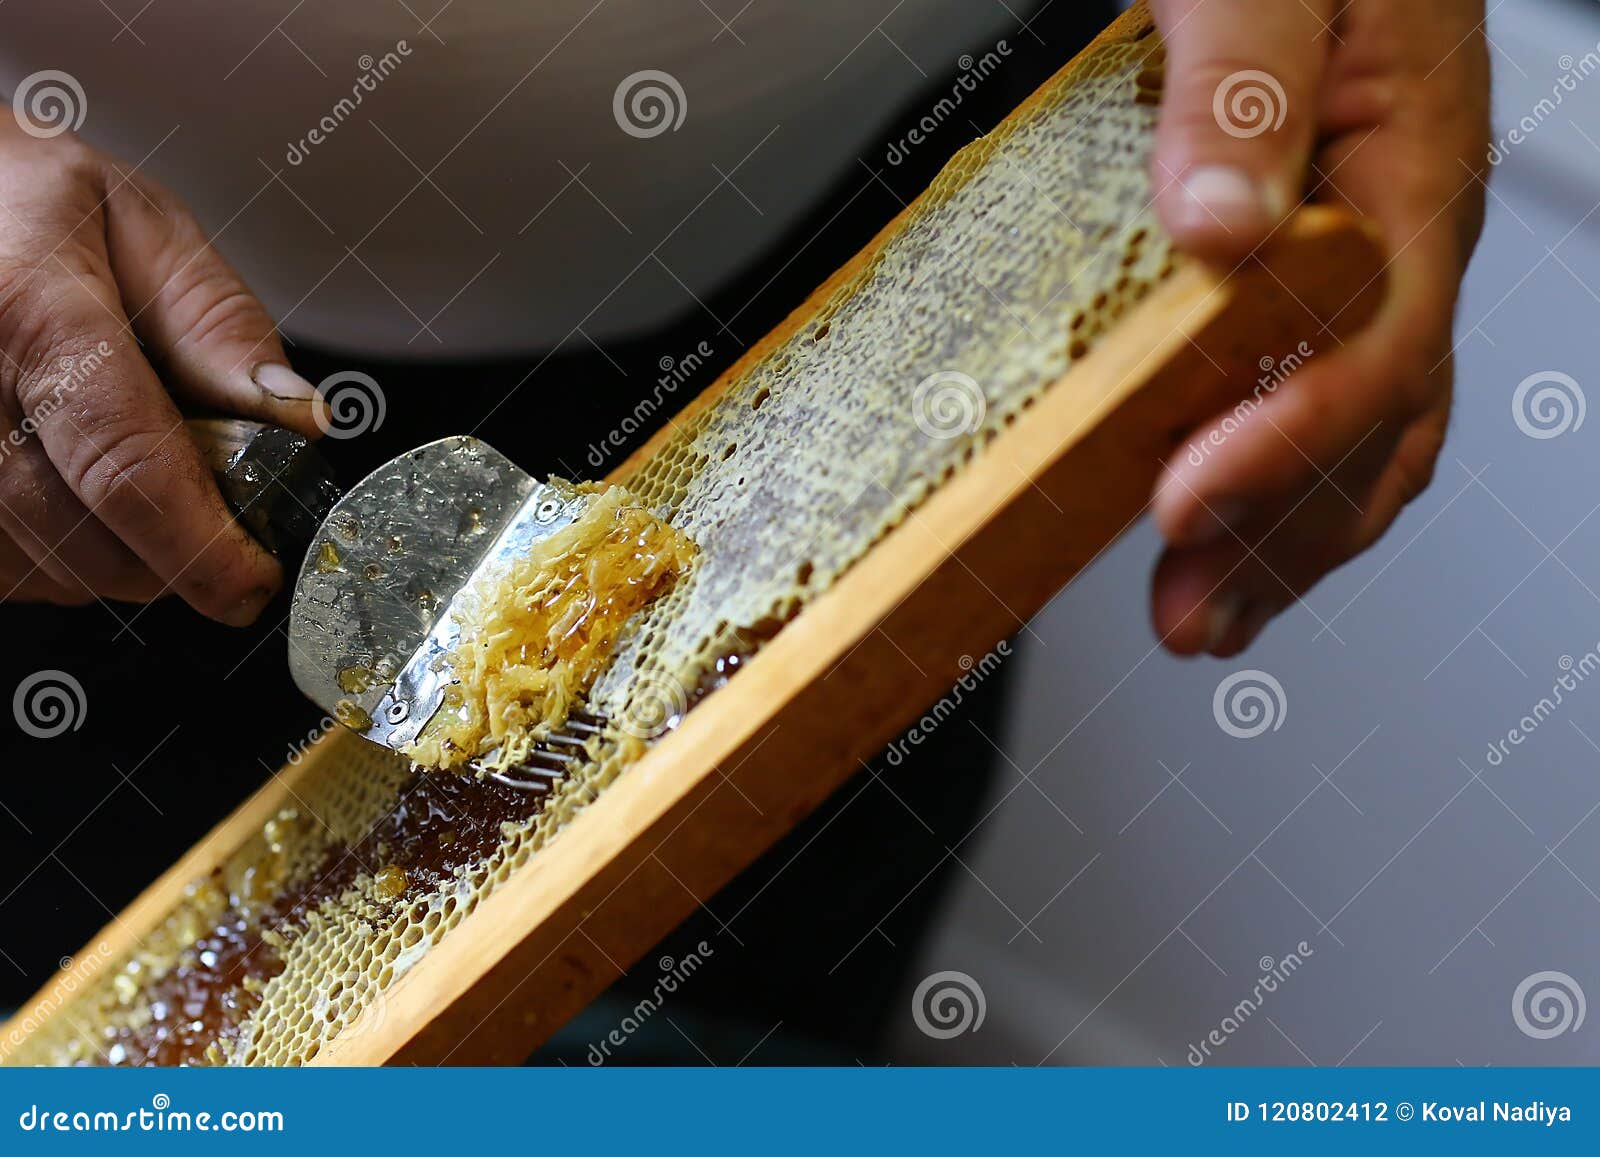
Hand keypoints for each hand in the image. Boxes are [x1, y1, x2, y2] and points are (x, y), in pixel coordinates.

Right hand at [0, 116, 323, 622]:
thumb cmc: (35, 209)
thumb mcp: (148, 231)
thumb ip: (223, 329)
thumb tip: (299, 419)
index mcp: (28, 308)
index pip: (126, 463)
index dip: (201, 546)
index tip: (252, 584)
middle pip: (84, 537)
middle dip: (171, 557)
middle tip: (208, 517)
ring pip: (40, 569)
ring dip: (110, 559)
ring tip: (123, 479)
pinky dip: (51, 558)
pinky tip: (64, 495)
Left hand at [1146, 0, 1488, 654]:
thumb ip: (1244, 84)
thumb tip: (1222, 226)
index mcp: (1408, 166)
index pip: (1372, 343)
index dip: (1284, 439)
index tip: (1186, 498)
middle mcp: (1400, 232)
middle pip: (1370, 423)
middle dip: (1280, 534)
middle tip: (1191, 615)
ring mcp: (1362, 261)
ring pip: (1355, 434)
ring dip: (1282, 541)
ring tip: (1206, 619)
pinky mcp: (1307, 269)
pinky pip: (1316, 394)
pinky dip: (1276, 479)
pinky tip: (1227, 533)